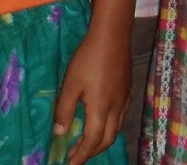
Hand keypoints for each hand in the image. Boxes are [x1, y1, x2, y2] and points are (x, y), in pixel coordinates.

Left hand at [54, 27, 129, 164]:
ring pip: (116, 129)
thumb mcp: (70, 84)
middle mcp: (116, 108)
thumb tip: (59, 133)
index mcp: (101, 109)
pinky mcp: (127, 90)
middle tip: (75, 155)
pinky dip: (110, 127)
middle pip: (107, 140)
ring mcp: (124, 99)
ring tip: (86, 141)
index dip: (81, 156)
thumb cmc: (88, 58)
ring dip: (101, 140)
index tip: (69, 164)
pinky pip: (121, 117)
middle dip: (91, 152)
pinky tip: (100, 119)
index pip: (92, 141)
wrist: (113, 35)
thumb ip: (64, 110)